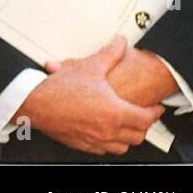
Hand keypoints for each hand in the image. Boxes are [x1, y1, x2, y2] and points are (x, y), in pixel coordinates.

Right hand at [17, 36, 164, 154]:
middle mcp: (108, 130)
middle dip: (145, 125)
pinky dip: (111, 143)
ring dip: (129, 137)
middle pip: (138, 135)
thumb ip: (109, 55)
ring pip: (123, 146)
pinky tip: (106, 133)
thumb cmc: (59, 89)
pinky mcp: (83, 145)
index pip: (146, 118)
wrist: (34, 105)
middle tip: (144, 115)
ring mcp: (95, 140)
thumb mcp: (88, 68)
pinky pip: (105, 150)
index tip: (157, 107)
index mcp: (114, 113)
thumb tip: (121, 43)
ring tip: (127, 126)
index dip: (155, 112)